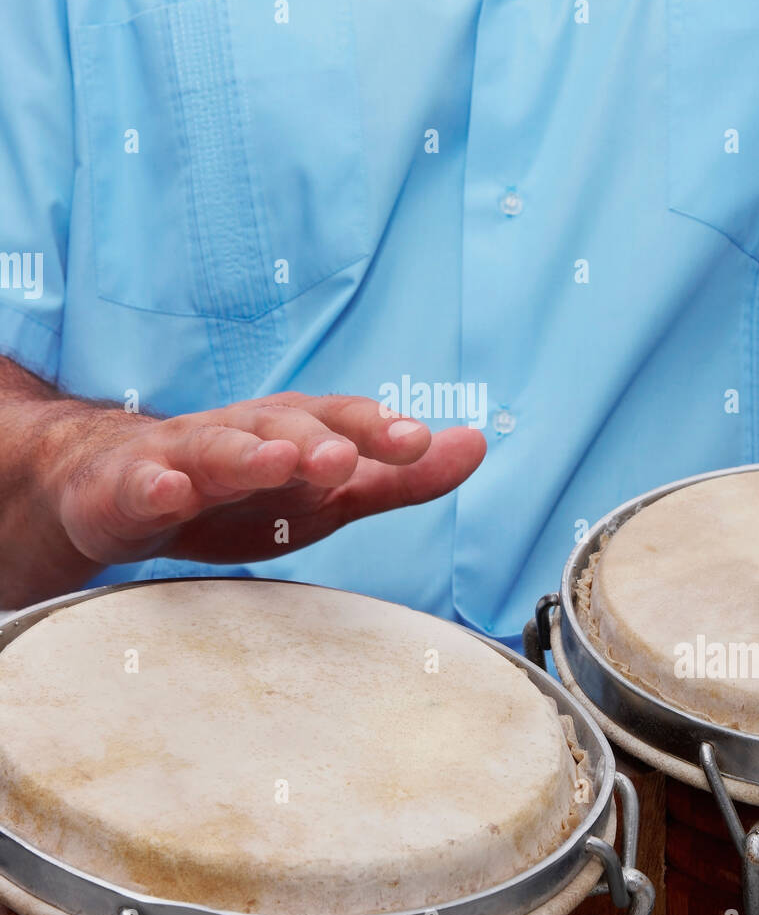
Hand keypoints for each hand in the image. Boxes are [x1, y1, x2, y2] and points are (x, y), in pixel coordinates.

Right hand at [48, 392, 485, 566]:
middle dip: (317, 440)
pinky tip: (170, 493)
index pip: (340, 421)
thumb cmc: (241, 492)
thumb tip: (476, 445)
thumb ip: (399, 478)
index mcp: (293, 430)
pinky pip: (142, 485)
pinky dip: (154, 487)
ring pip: (215, 449)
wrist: (126, 489)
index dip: (376, 429)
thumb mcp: (329, 494)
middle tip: (348, 459)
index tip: (418, 441)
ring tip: (278, 461)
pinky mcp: (130, 488)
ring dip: (248, 454)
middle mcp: (242, 432)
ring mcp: (182, 456)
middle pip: (281, 426)